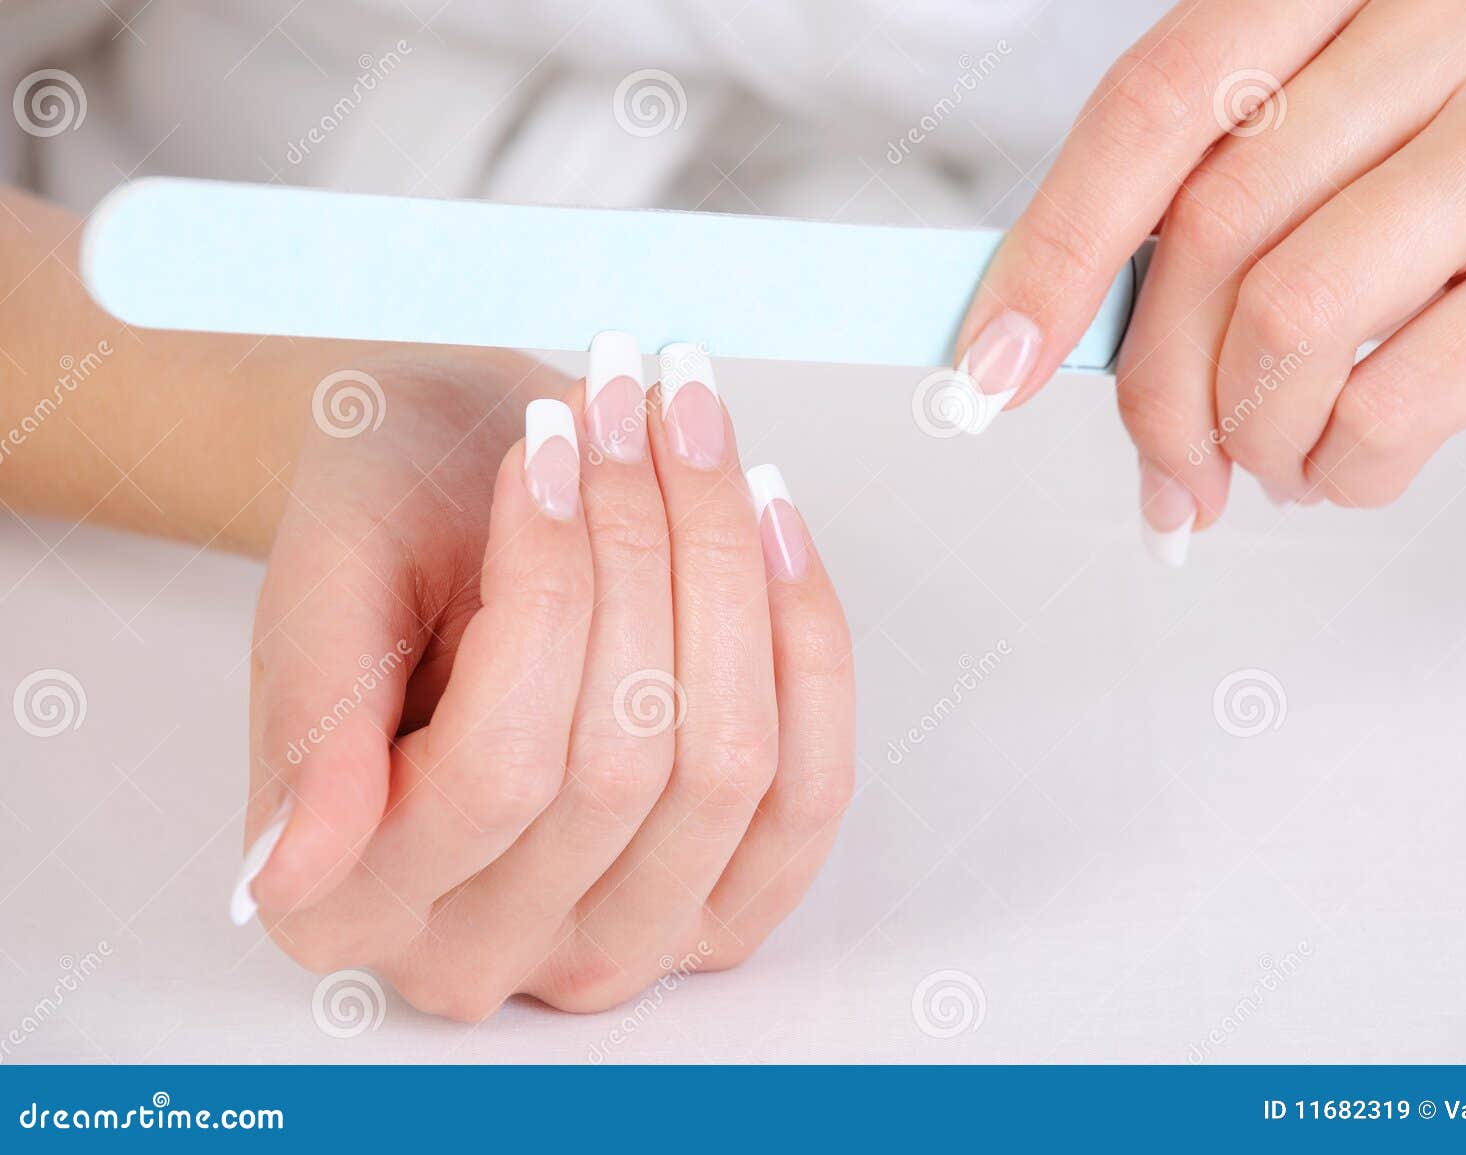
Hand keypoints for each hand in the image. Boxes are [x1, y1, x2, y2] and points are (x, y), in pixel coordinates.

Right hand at [235, 336, 853, 1018]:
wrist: (457, 504)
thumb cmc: (384, 535)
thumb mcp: (322, 588)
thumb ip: (311, 725)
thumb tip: (292, 870)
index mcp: (344, 904)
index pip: (498, 768)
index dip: (547, 586)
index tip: (546, 443)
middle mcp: (478, 955)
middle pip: (628, 768)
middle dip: (642, 551)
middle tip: (621, 409)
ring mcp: (613, 945)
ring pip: (730, 774)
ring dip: (726, 573)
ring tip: (691, 433)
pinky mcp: (722, 910)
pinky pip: (810, 796)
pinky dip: (808, 644)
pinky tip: (769, 521)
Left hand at [955, 0, 1465, 562]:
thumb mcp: (1373, 116)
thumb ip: (1251, 185)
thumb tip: (1092, 330)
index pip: (1155, 104)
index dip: (1052, 247)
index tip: (990, 362)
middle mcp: (1458, 16)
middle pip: (1212, 227)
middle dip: (1156, 391)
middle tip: (1167, 471)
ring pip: (1293, 314)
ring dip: (1251, 434)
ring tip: (1275, 464)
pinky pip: (1401, 395)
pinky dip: (1345, 466)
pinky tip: (1349, 467)